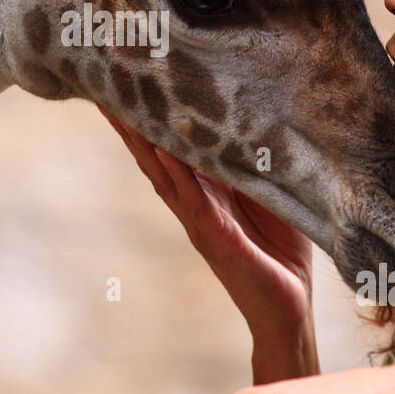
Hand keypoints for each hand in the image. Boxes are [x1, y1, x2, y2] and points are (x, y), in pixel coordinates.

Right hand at [97, 105, 318, 381]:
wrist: (289, 311)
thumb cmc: (282, 252)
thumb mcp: (270, 196)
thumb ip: (255, 165)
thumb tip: (257, 119)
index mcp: (205, 193)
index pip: (168, 149)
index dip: (148, 117)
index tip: (129, 82)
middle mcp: (193, 206)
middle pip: (152, 156)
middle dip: (129, 122)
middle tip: (106, 84)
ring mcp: (200, 224)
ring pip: (163, 175)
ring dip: (141, 142)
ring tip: (120, 109)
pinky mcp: (218, 241)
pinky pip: (196, 202)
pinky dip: (179, 176)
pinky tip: (164, 153)